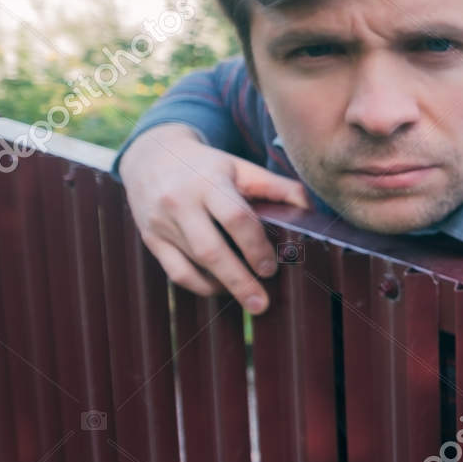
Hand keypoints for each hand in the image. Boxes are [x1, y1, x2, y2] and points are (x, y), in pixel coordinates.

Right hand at [119, 123, 310, 313]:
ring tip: (249, 297)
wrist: (151, 157)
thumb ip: (278, 187)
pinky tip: (221, 288)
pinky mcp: (151, 239)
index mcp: (209, 182)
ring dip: (223, 286)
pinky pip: (176, 273)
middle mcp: (180, 203)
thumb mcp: (242, 168)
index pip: (235, 218)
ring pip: (192, 266)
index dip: (256, 246)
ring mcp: (161, 223)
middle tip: (262, 304)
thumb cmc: (208, 166)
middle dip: (239, 281)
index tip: (271, 268)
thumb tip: (311, 211)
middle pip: (210, 250)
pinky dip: (201, 286)